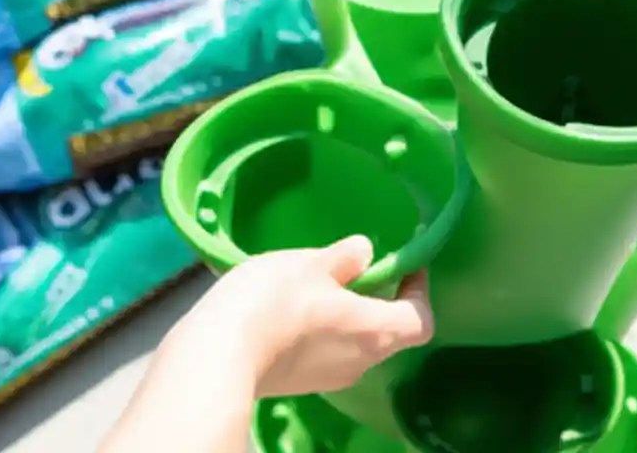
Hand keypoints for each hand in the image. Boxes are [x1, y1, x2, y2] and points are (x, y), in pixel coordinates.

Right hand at [183, 235, 433, 397]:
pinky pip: (326, 353)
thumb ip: (345, 258)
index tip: (406, 265)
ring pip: (356, 343)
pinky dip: (323, 331)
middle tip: (360, 269)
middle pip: (389, 333)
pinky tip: (294, 309)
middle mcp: (361, 362)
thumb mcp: (311, 264)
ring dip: (349, 315)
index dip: (419, 291)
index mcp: (375, 332)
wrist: (216, 355)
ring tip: (321, 283)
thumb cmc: (274, 302)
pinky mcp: (301, 383)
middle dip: (381, 300)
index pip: (420, 320)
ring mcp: (330, 378)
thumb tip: (365, 252)